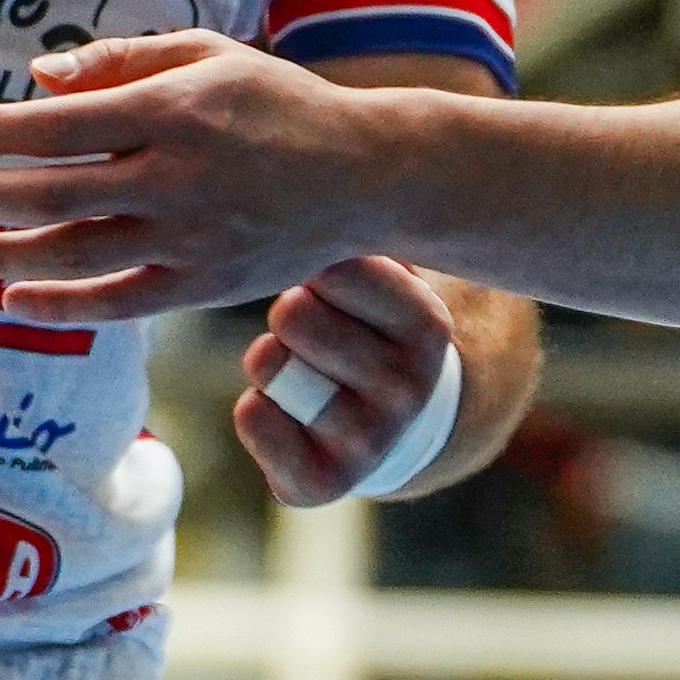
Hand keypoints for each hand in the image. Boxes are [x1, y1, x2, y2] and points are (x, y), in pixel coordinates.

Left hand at [0, 29, 404, 324]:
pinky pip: (119, 303)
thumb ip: (121, 60)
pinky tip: (12, 297)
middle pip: (52, 193)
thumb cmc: (275, 102)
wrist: (364, 174)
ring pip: (75, 255)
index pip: (60, 125)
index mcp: (174, 110)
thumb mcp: (207, 53)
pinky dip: (62, 303)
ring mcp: (191, 238)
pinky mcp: (204, 284)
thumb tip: (37, 79)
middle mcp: (178, 178)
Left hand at [233, 254, 457, 505]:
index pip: (334, 265)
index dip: (316, 268)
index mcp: (427, 326)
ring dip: (269, 359)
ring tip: (299, 368)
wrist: (401, 430)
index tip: (329, 282)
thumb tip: (312, 195)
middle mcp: (405, 388)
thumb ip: (361, 235)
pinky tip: (287, 411)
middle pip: (291, 312)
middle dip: (289, 311)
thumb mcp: (393, 274)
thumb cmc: (376, 329)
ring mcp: (366, 441)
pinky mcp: (322, 483)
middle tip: (309, 328)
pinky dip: (256, 407)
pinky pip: (251, 417)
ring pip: (267, 362)